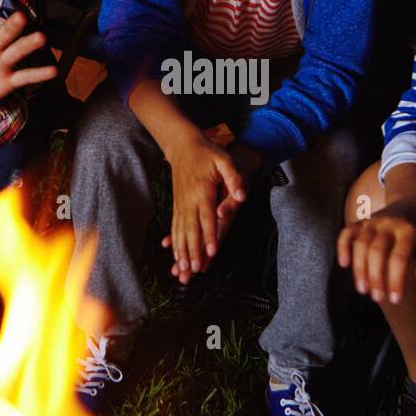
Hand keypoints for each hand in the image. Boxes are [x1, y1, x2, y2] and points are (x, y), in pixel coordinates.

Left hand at [0, 0, 56, 112]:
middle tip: (20, 17)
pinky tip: (51, 71)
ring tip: (40, 38)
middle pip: (3, 34)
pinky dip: (37, 74)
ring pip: (16, 51)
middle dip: (12, 26)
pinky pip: (24, 77)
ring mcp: (0, 63)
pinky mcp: (7, 81)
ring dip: (28, 45)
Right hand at [160, 134, 247, 283]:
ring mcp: (181, 203)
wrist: (182, 145)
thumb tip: (242, 196)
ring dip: (180, 251)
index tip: (211, 252)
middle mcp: (189, 200)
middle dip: (192, 251)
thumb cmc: (207, 152)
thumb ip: (234, 178)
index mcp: (202, 191)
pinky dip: (174, 242)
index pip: (207, 218)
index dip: (209, 236)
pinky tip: (173, 254)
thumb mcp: (224, 160)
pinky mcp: (177, 204)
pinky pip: (175, 227)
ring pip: (180, 232)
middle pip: (191, 230)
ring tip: (180, 270)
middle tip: (194, 271)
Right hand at [337, 198, 415, 303]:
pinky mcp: (363, 220)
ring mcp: (374, 221)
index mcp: (410, 230)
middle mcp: (389, 224)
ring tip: (363, 289)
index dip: (396, 280)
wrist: (412, 200)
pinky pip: (348, 231)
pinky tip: (344, 264)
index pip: (400, 257)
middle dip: (375, 277)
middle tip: (377, 298)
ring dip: (359, 268)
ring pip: (360, 244)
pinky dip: (342, 246)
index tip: (395, 299)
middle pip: (376, 251)